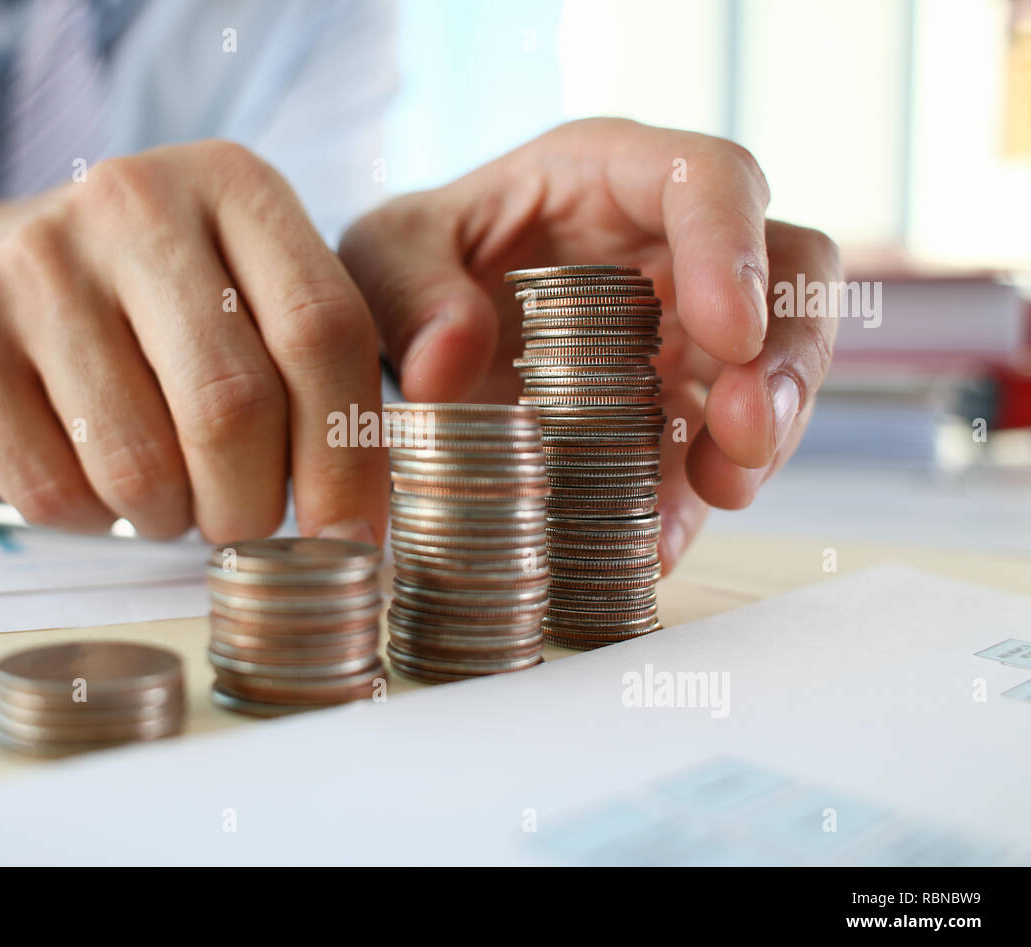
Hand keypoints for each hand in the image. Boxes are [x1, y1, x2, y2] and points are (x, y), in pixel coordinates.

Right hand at [0, 141, 388, 541]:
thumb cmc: (159, 300)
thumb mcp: (255, 287)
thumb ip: (324, 369)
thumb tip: (358, 526)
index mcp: (235, 185)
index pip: (323, 331)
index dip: (348, 456)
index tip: (350, 537)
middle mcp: (135, 202)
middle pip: (232, 406)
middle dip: (251, 505)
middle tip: (244, 525)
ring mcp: (38, 262)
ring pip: (139, 465)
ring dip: (169, 518)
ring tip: (169, 498)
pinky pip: (50, 489)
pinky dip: (91, 521)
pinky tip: (97, 486)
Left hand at [340, 119, 840, 572]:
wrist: (412, 319)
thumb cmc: (413, 258)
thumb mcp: (385, 255)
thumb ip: (409, 294)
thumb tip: (447, 369)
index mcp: (611, 173)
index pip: (709, 178)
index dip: (735, 248)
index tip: (729, 334)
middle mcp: (671, 245)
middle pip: (789, 271)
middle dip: (785, 355)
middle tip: (746, 434)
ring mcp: (685, 329)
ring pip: (774, 365)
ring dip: (765, 434)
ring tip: (720, 493)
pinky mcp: (674, 407)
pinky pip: (708, 449)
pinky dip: (690, 499)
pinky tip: (659, 545)